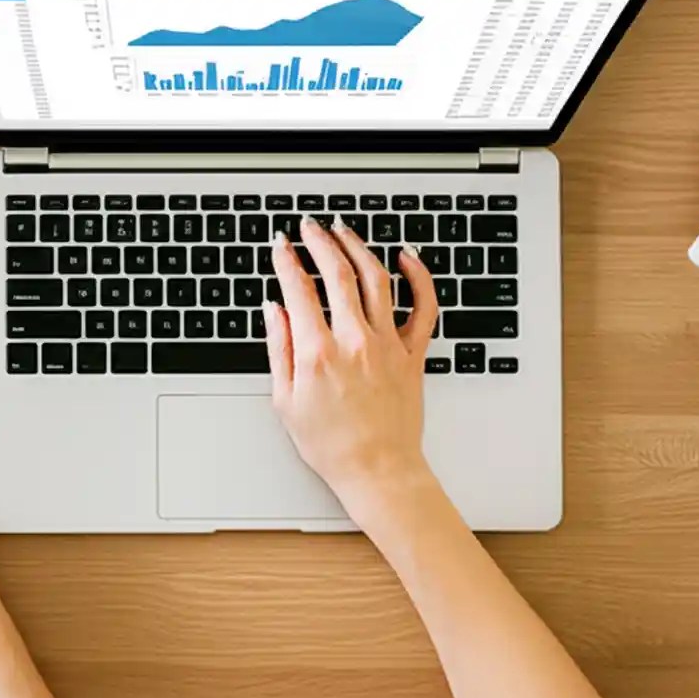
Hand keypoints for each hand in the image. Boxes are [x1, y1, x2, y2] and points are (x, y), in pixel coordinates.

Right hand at [263, 215, 438, 509]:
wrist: (378, 470)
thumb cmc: (331, 445)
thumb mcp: (285, 401)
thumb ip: (278, 349)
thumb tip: (274, 311)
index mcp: (318, 353)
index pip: (299, 289)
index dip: (287, 259)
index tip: (281, 244)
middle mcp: (354, 341)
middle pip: (337, 272)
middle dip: (320, 241)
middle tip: (310, 227)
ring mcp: (387, 344)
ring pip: (376, 278)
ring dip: (358, 247)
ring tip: (344, 231)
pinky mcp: (413, 353)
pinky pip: (423, 306)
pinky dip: (419, 276)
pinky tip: (406, 257)